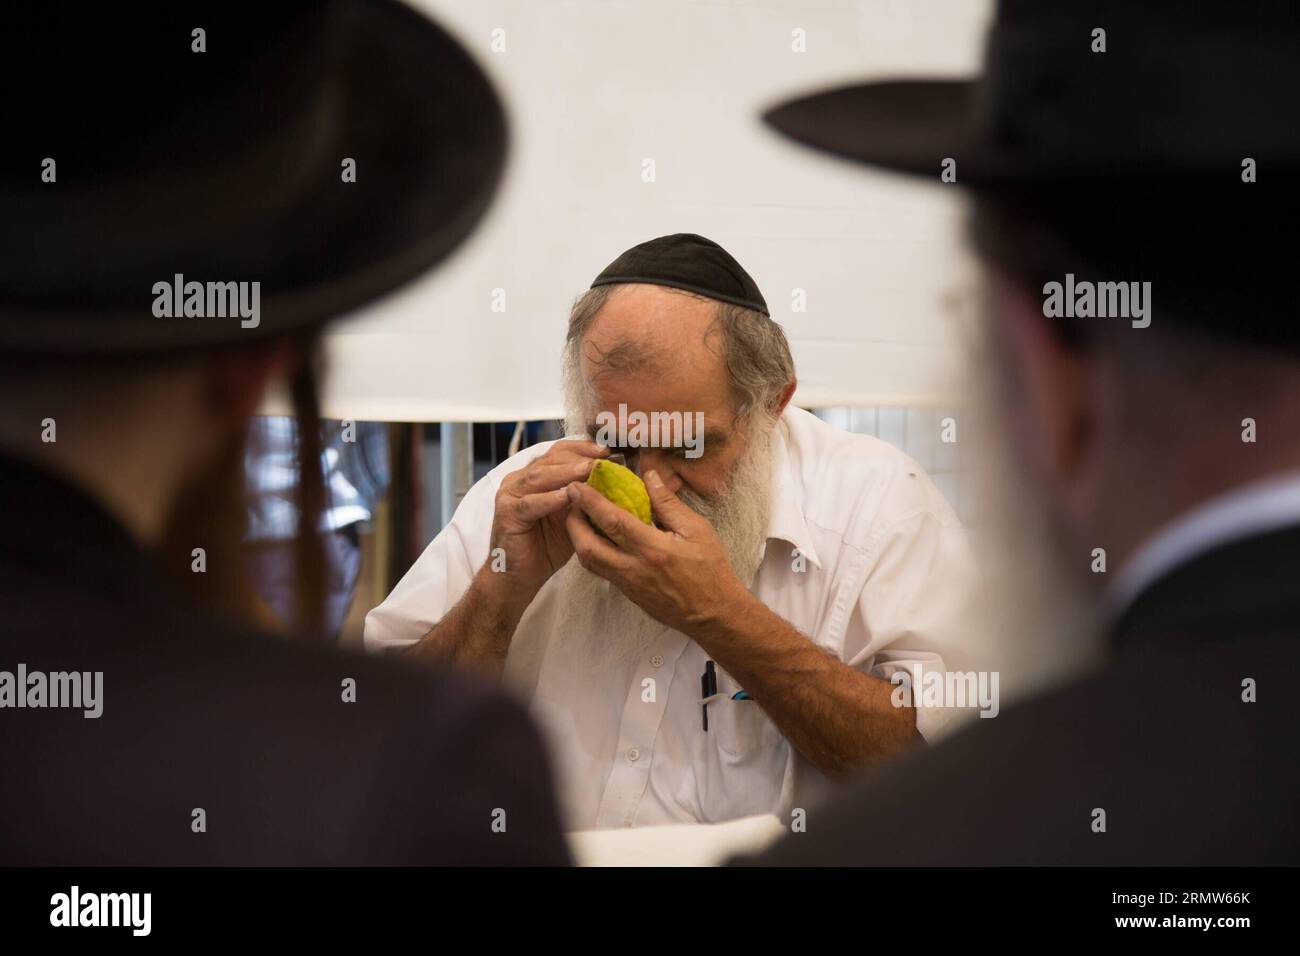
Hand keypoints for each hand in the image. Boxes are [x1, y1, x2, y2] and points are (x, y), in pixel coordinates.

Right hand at [487, 439, 607, 603]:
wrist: (521, 575)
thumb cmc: (547, 545)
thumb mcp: (571, 515)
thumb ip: (584, 496)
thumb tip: (614, 480)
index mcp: (534, 475)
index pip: (559, 452)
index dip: (583, 448)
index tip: (607, 450)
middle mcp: (519, 479)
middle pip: (550, 459)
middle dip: (578, 458)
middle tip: (603, 459)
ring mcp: (510, 495)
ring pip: (539, 476)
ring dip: (566, 472)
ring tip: (589, 470)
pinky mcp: (506, 514)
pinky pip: (530, 503)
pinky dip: (549, 499)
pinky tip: (568, 496)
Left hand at [564, 469, 752, 635]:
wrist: (714, 614)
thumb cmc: (711, 570)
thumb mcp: (697, 530)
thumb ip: (668, 504)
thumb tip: (649, 476)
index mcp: (653, 549)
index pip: (613, 522)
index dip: (590, 502)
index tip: (577, 486)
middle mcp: (634, 569)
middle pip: (588, 547)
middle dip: (572, 522)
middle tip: (572, 501)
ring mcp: (628, 585)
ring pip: (589, 562)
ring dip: (578, 538)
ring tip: (580, 517)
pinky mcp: (628, 594)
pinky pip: (601, 570)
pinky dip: (592, 551)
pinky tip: (598, 537)